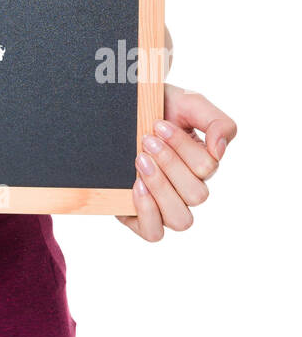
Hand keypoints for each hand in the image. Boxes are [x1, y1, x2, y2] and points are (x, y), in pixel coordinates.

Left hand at [117, 82, 236, 240]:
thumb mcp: (190, 103)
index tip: (158, 124)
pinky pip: (154, 233)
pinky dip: (148, 212)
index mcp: (202, 165)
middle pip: (197, 195)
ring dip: (161, 188)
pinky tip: (136, 184)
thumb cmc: (156, 108)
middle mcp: (186, 189)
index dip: (181, 147)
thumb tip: (219, 151)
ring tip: (140, 160)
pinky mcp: (140, 217)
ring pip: (181, 219)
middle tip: (146, 139)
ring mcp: (164, 205)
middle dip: (169, 163)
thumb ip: (218, 122)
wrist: (117, 109)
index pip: (206, 168)